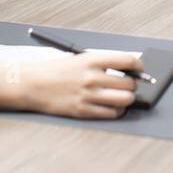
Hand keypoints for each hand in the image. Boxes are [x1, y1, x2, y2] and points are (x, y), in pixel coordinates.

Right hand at [0, 50, 143, 119]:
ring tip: (122, 96)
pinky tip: (113, 106)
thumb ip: (104, 63)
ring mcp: (88, 95)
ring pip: (125, 99)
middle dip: (133, 85)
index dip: (139, 66)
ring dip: (128, 99)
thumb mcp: (80, 59)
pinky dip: (117, 111)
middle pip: (129, 83)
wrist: (33, 84)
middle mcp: (92, 77)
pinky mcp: (83, 111)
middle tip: (130, 85)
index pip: (128, 61)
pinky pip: (112, 113)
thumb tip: (129, 70)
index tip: (140, 69)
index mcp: (92, 60)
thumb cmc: (58, 71)